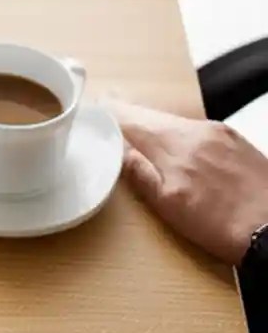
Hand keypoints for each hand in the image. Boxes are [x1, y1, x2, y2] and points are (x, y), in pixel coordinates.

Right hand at [111, 100, 267, 265]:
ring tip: (138, 129)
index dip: (110, 112)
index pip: (131, 119)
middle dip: (130, 115)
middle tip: (109, 108)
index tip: (94, 106)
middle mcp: (197, 131)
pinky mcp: (236, 141)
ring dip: (155, 124)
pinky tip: (176, 144)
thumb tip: (119, 151)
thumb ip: (140, 174)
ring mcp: (220, 134)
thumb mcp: (168, 207)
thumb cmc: (223, 226)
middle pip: (153, 116)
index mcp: (174, 146)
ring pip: (175, 122)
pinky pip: (197, 129)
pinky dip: (179, 132)